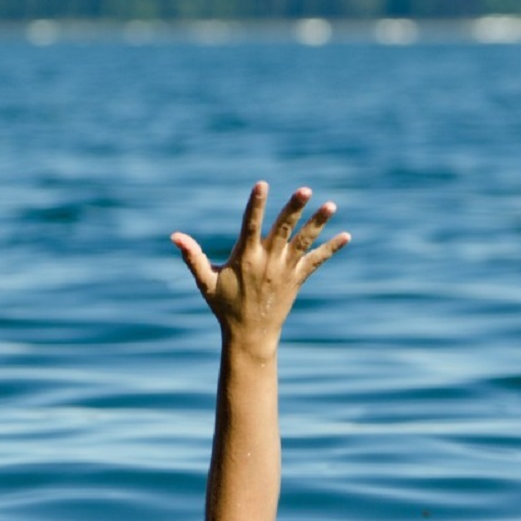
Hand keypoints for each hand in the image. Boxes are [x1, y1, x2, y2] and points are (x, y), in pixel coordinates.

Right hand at [172, 182, 349, 358]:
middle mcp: (268, 261)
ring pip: (304, 242)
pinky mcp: (297, 279)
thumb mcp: (206, 282)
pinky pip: (316, 261)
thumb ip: (193, 257)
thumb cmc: (224, 307)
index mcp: (245, 257)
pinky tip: (346, 236)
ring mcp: (285, 270)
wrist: (250, 336)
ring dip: (318, 223)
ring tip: (332, 204)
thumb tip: (174, 236)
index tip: (262, 184)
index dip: (256, 204)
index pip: (250, 224)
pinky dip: (331, 249)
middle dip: (294, 208)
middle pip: (283, 229)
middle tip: (306, 189)